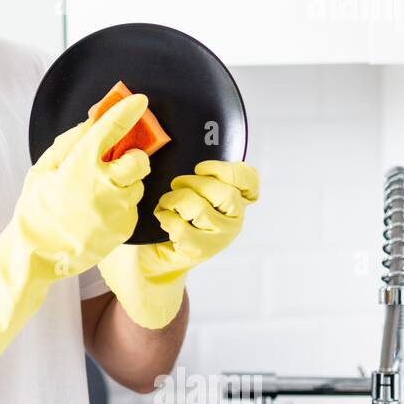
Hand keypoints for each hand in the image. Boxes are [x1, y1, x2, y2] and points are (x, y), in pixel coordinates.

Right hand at [14, 93, 152, 278]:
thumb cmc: (36, 209)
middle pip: (140, 160)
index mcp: (81, 164)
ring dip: (124, 184)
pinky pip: (131, 208)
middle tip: (117, 162)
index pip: (112, 127)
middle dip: (133, 157)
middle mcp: (105, 184)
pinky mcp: (124, 227)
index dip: (128, 110)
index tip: (139, 101)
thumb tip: (91, 122)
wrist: (37, 254)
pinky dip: (119, 206)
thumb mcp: (42, 170)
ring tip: (98, 195)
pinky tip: (97, 213)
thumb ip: (68, 142)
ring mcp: (118, 208)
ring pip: (136, 185)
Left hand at [98, 160, 259, 328]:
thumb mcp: (187, 191)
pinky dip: (168, 220)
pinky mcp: (201, 252)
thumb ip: (196, 174)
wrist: (154, 258)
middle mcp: (234, 219)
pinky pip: (184, 229)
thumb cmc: (171, 217)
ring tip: (166, 204)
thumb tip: (176, 145)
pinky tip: (163, 220)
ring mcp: (220, 238)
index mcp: (236, 200)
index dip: (227, 170)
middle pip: (225, 193)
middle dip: (193, 184)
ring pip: (202, 209)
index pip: (249, 181)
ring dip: (176, 201)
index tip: (201, 168)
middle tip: (175, 187)